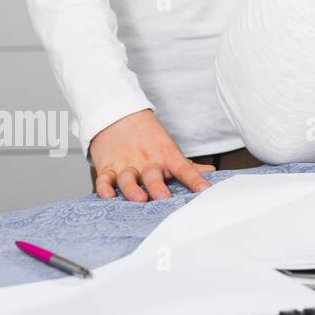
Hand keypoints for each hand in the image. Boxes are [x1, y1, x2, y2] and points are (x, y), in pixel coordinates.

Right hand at [88, 110, 215, 201]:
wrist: (119, 116)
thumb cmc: (148, 137)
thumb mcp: (169, 149)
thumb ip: (187, 165)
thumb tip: (210, 172)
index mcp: (166, 156)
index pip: (183, 168)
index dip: (194, 179)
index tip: (204, 190)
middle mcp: (147, 162)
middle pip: (153, 175)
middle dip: (158, 187)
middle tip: (164, 196)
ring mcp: (126, 165)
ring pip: (128, 178)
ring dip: (132, 189)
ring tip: (138, 198)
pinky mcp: (108, 168)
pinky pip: (104, 179)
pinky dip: (104, 188)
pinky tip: (107, 195)